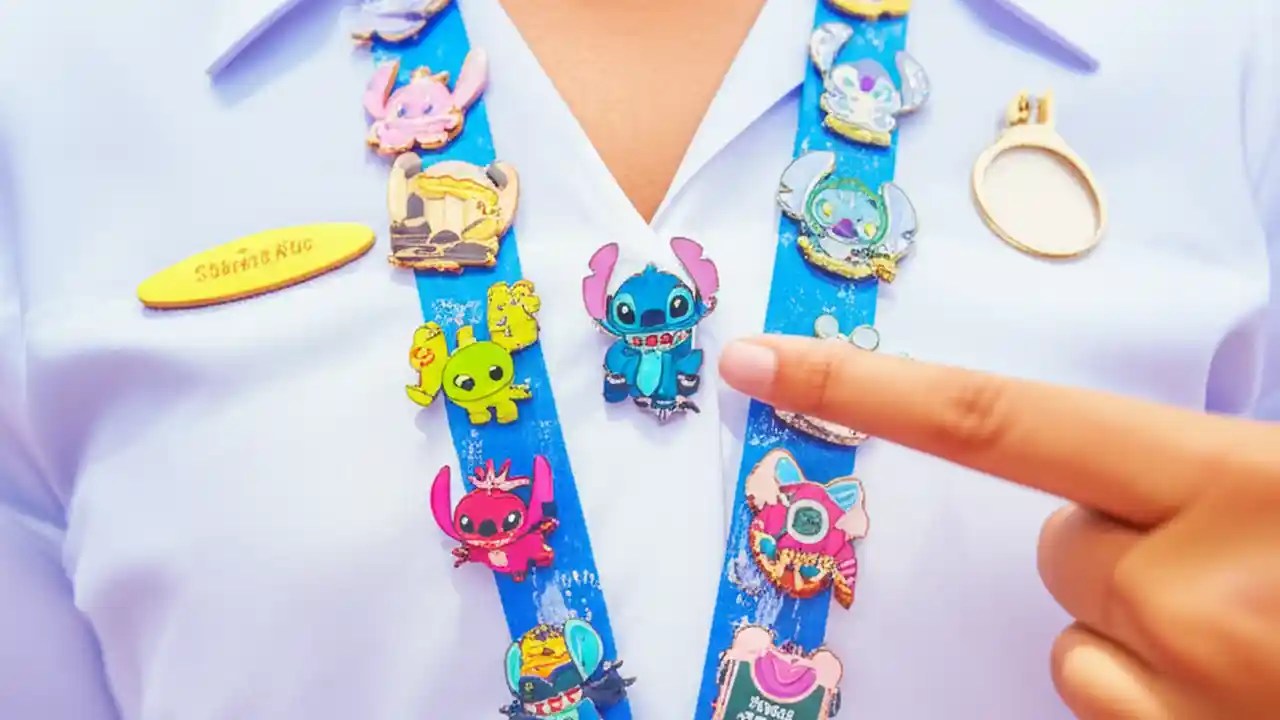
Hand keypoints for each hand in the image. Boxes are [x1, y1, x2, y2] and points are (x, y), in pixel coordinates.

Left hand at [720, 336, 1279, 718]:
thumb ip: (1206, 473)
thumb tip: (1102, 482)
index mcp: (1236, 482)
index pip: (995, 421)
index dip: (863, 389)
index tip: (761, 364)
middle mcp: (1195, 590)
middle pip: (1061, 546)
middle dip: (1119, 545)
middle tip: (1237, 562)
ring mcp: (1192, 691)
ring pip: (1084, 640)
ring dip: (1143, 631)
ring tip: (1260, 635)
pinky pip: (1110, 710)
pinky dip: (1156, 697)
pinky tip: (1242, 689)